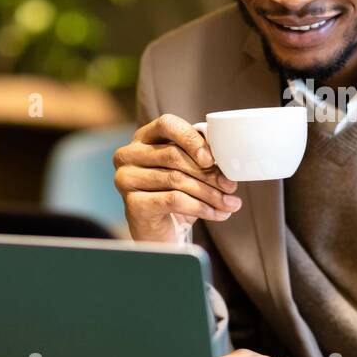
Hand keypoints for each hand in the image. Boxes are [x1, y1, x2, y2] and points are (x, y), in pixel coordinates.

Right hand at [112, 113, 241, 242]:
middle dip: (208, 173)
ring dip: (210, 193)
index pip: (166, 124)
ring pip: (176, 180)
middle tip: (230, 186)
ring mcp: (126, 179)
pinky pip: (174, 200)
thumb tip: (227, 163)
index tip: (211, 158)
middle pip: (173, 155)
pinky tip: (216, 214)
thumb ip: (202, 158)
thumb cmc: (175, 195)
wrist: (160, 232)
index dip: (191, 139)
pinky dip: (201, 208)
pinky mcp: (133, 204)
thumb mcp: (189, 171)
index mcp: (143, 138)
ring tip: (230, 203)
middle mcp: (128, 155)